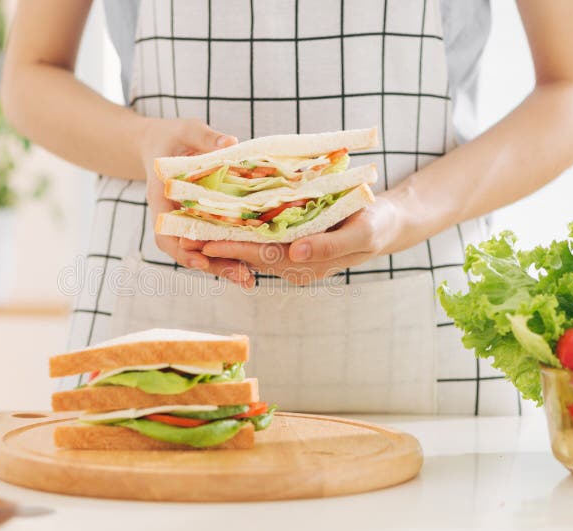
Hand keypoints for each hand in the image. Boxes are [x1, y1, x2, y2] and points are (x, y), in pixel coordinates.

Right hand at [139, 118, 253, 285]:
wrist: (159, 143)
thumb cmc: (171, 136)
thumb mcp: (185, 129)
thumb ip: (204, 137)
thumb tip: (230, 143)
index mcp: (161, 196)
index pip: (165, 231)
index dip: (181, 249)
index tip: (200, 260)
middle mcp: (171, 215)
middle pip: (186, 250)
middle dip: (213, 266)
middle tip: (242, 278)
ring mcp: (184, 221)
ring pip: (199, 251)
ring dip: (222, 266)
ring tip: (248, 280)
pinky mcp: (198, 221)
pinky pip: (210, 240)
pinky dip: (227, 253)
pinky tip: (249, 262)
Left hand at [200, 195, 403, 284]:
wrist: (385, 224)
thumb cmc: (375, 225)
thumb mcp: (360, 234)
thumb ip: (328, 247)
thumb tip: (294, 253)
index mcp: (308, 262)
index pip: (263, 256)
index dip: (233, 250)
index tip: (206, 243)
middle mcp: (295, 264)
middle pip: (250, 256)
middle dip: (219, 249)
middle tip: (186, 238)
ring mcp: (293, 257)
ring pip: (253, 251)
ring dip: (225, 244)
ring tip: (193, 232)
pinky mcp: (292, 247)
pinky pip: (263, 242)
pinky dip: (241, 235)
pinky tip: (219, 224)